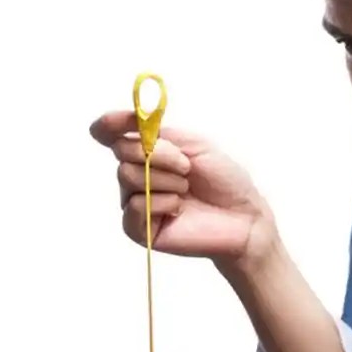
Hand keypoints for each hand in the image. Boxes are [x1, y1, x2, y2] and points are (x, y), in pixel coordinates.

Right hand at [89, 110, 276, 267]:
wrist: (242, 216)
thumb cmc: (222, 180)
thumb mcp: (192, 143)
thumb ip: (155, 132)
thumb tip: (125, 123)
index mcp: (148, 153)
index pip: (113, 135)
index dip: (109, 124)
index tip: (114, 121)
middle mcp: (137, 176)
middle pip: (122, 152)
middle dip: (159, 155)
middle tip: (187, 167)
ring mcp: (135, 202)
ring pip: (128, 177)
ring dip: (165, 179)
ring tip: (186, 189)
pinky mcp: (139, 229)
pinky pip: (134, 206)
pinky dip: (161, 202)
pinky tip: (179, 209)